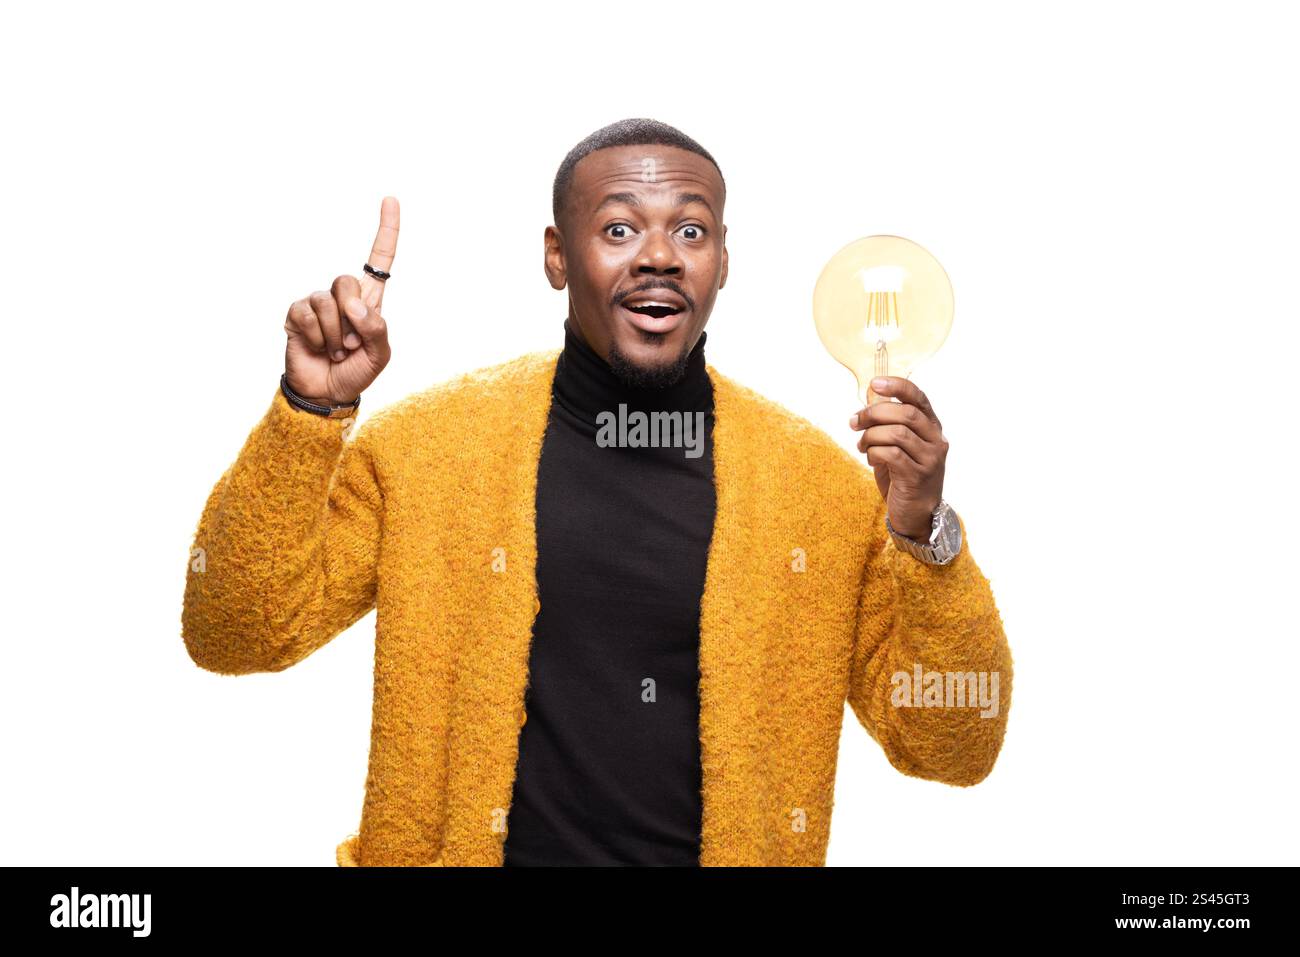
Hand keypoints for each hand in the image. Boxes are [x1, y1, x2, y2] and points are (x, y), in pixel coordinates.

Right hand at [283, 196, 399, 404]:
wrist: (327, 393)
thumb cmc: (356, 372)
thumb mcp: (380, 355)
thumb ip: (377, 329)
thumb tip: (355, 306)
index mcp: (369, 301)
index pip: (379, 259)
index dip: (386, 231)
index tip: (391, 200)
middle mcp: (342, 296)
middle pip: (346, 280)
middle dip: (351, 315)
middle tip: (352, 343)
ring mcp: (317, 304)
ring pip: (327, 302)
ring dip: (336, 335)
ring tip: (336, 350)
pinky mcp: (296, 314)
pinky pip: (307, 315)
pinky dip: (318, 337)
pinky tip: (318, 348)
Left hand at [848, 376, 947, 539]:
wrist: (915, 514)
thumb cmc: (903, 475)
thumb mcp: (898, 445)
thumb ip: (889, 423)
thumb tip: (870, 398)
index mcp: (931, 427)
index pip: (918, 398)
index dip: (897, 386)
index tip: (875, 383)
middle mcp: (936, 440)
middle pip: (905, 414)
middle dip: (873, 414)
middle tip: (854, 422)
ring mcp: (930, 459)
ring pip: (897, 433)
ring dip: (871, 436)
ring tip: (862, 445)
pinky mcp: (917, 476)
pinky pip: (891, 454)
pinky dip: (874, 453)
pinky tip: (871, 459)